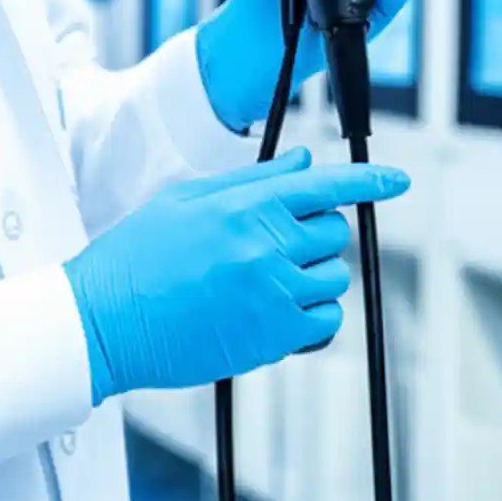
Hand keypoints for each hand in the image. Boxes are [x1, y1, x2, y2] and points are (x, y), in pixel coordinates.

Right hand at [64, 148, 409, 404]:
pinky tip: (274, 313)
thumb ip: (254, 180)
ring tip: (261, 283)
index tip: (398, 182)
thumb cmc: (137, 259)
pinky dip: (312, 317)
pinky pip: (327, 320)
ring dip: (311, 278)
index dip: (369, 182)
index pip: (325, 185)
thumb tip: (306, 163)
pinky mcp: (275, 337)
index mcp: (246, 206)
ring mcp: (274, 293)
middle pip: (334, 232)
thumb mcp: (186, 201)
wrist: (103, 322)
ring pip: (333, 277)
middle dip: (314, 237)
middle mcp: (266, 246)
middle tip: (271, 247)